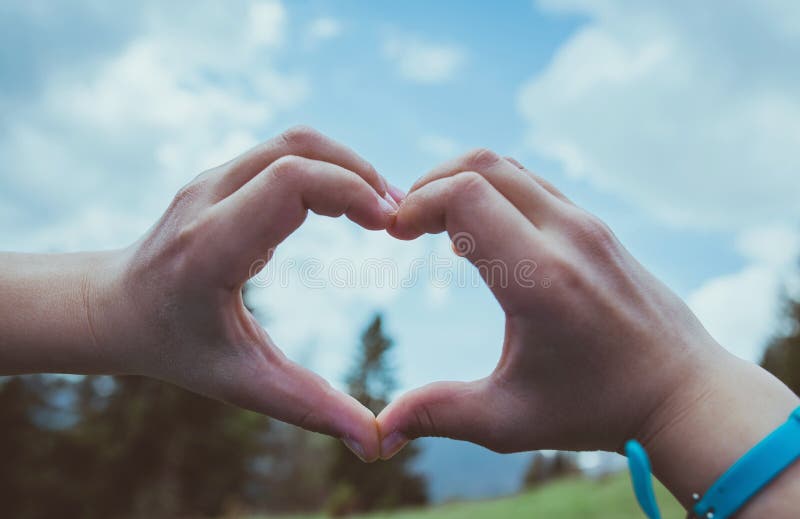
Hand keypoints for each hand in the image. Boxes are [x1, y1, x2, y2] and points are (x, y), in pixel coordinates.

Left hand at [89, 127, 397, 460]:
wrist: (114, 309)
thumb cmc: (175, 348)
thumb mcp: (241, 383)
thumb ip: (310, 409)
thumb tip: (375, 445)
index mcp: (211, 246)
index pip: (289, 182)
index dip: (350, 191)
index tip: (388, 226)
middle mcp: (208, 199)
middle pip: (299, 147)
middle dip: (360, 173)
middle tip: (398, 217)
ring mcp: (212, 180)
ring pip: (294, 142)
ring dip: (346, 166)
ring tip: (381, 210)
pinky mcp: (222, 176)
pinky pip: (284, 154)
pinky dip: (326, 169)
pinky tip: (348, 206)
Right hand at [377, 149, 741, 455]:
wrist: (684, 393)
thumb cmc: (597, 409)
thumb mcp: (509, 421)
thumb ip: (440, 414)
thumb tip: (382, 431)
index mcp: (538, 279)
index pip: (464, 196)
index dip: (416, 204)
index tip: (394, 235)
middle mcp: (567, 238)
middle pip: (482, 164)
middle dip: (430, 183)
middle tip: (407, 222)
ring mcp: (588, 226)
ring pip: (510, 168)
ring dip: (463, 183)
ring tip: (437, 226)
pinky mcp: (597, 228)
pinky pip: (535, 186)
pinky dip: (495, 192)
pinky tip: (482, 236)